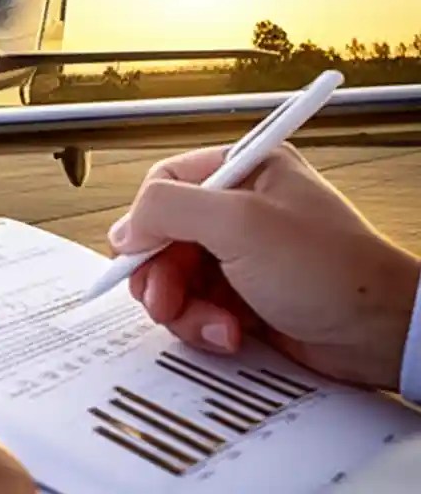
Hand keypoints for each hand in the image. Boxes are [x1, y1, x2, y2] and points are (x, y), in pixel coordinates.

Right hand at [109, 144, 420, 389]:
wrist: (379, 333)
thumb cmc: (332, 271)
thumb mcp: (241, 223)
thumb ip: (170, 209)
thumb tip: (125, 227)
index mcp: (244, 170)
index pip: (164, 185)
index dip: (145, 222)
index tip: (139, 254)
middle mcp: (239, 210)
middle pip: (161, 237)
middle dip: (161, 275)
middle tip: (167, 301)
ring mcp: (238, 255)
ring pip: (172, 278)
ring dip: (184, 308)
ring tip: (215, 323)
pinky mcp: (240, 296)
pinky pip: (194, 308)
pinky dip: (203, 325)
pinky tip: (231, 333)